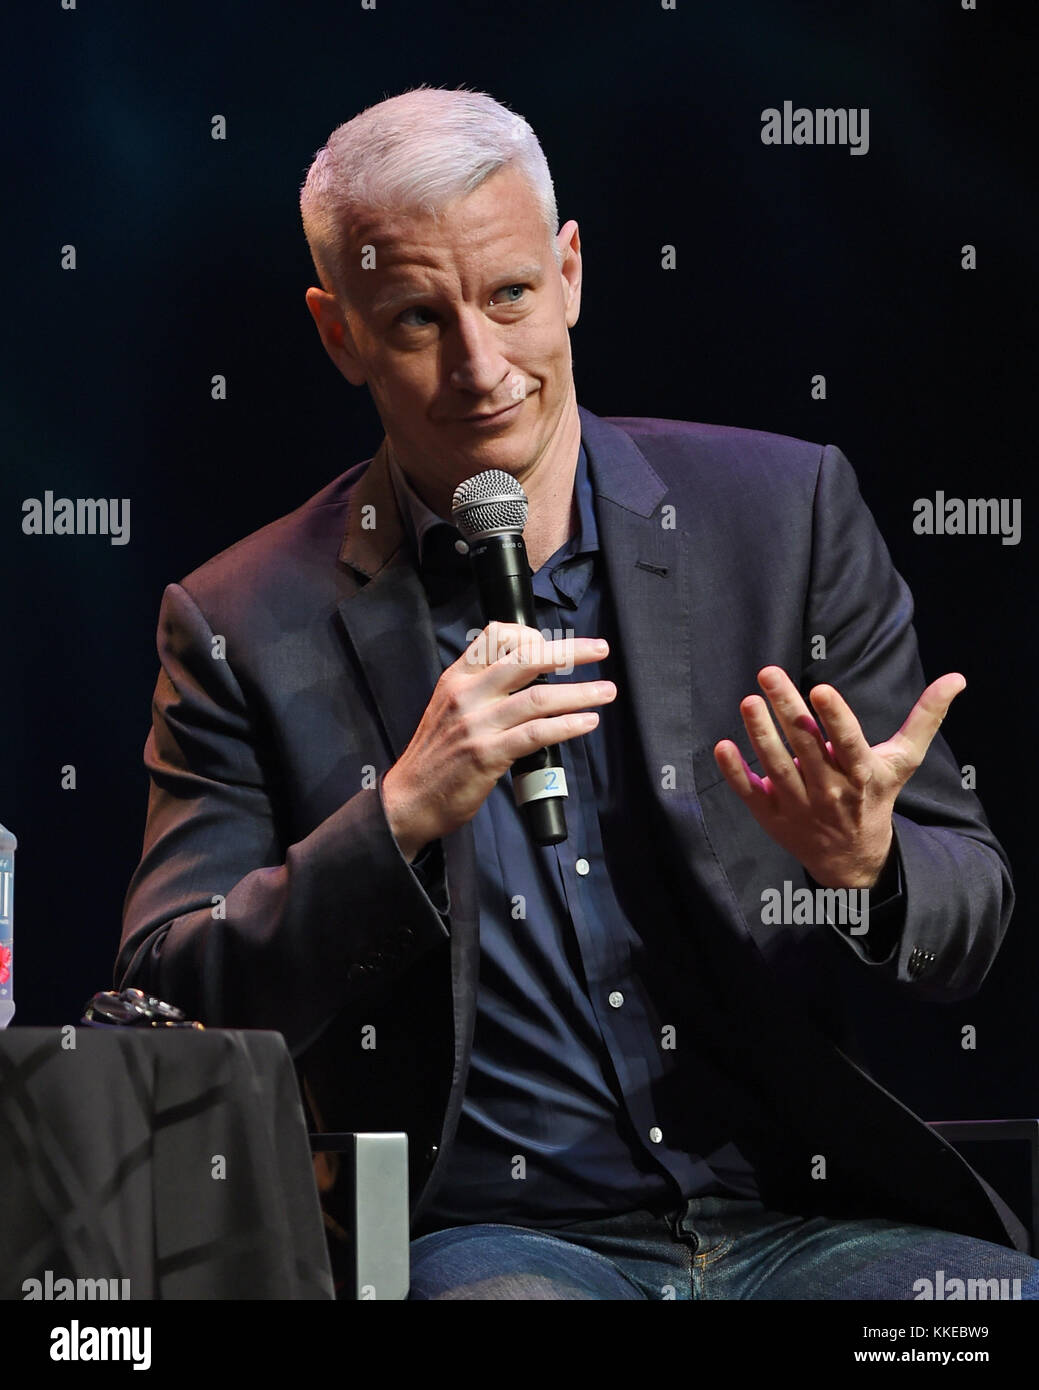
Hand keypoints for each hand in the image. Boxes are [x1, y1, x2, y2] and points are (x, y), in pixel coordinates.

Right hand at [382, 622, 615, 860]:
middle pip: (526, 658)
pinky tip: (586, 722)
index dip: (531, 634)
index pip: (495, 636)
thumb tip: (526, 680)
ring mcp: (477, 725)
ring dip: (580, 693)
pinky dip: (567, 725)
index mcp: (457, 679)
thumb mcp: (448, 709)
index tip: (555, 645)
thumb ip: (480, 691)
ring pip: (539, 697)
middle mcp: (467, 695)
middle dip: (570, 651)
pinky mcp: (487, 755)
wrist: (409, 800)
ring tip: (606, 691)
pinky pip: (536, 733)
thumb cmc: (435, 758)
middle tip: (601, 650)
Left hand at [713, 666, 965, 888]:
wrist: (854, 858)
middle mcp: (830, 791)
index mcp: (862, 774)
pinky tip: (723, 746)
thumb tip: (956, 678)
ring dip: (760, 734)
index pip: (848, 743)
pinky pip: (751, 793)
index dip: (835, 718)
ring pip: (777, 767)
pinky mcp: (773, 817)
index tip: (821, 688)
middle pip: (806, 747)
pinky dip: (736, 773)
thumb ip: (925, 718)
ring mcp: (799, 806)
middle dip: (787, 709)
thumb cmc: (876, 796)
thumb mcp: (903, 761)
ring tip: (748, 700)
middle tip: (768, 673)